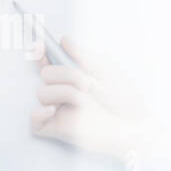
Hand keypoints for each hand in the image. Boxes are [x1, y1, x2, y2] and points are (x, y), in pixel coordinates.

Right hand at [29, 37, 152, 160]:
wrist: (136, 126)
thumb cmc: (127, 100)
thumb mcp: (108, 71)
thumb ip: (85, 56)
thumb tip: (64, 40)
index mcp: (74, 78)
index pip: (50, 63)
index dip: (41, 51)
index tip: (42, 44)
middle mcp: (65, 93)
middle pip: (46, 74)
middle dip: (65, 74)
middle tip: (87, 83)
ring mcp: (61, 111)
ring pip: (42, 93)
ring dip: (65, 92)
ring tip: (85, 100)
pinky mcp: (59, 129)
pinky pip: (34, 122)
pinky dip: (39, 114)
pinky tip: (53, 110)